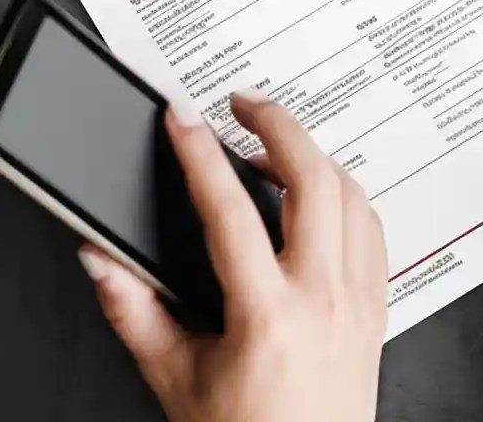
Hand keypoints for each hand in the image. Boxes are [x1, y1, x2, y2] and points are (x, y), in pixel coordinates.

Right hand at [76, 89, 386, 421]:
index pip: (230, 211)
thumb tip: (103, 259)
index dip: (200, 154)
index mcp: (268, 314)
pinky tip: (320, 196)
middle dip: (279, 125)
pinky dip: (346, 196)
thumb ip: (135, 311)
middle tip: (244, 106)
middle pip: (315, 181)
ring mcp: (360, 298)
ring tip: (276, 148)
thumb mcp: (175, 377)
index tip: (183, 118)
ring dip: (316, 158)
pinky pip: (374, 228)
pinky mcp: (379, 305)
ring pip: (354, 196)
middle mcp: (325, 297)